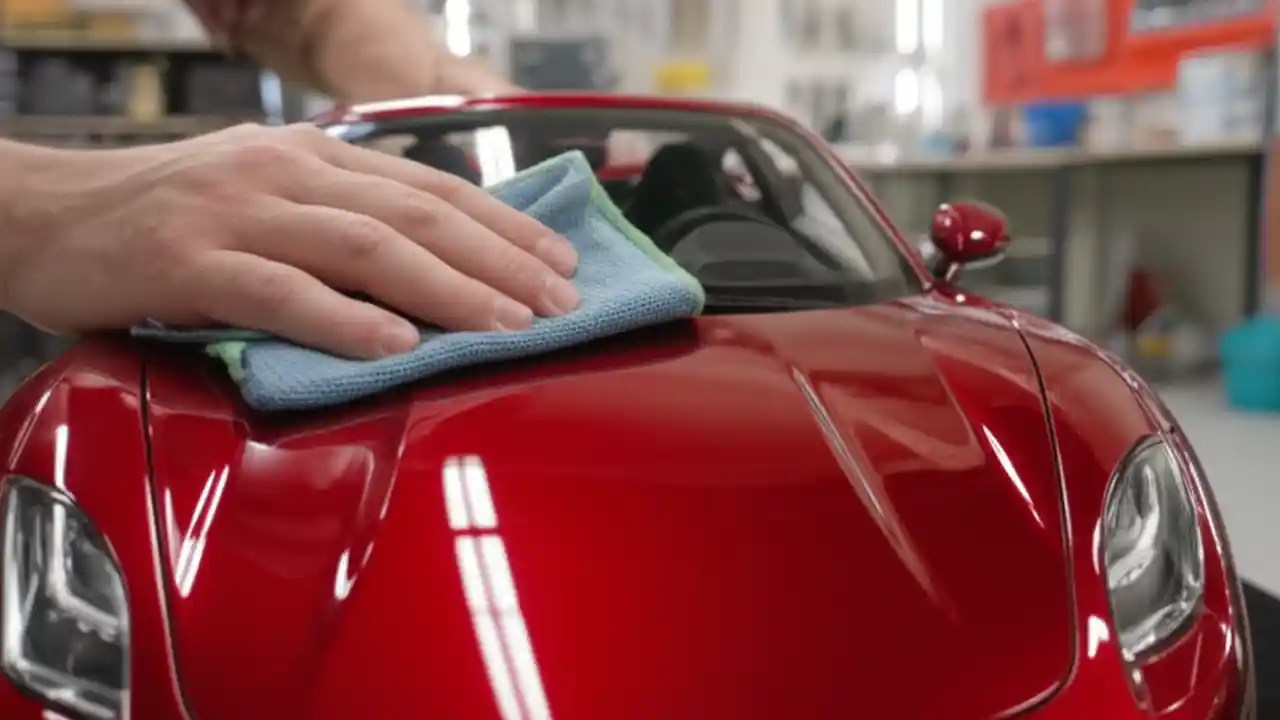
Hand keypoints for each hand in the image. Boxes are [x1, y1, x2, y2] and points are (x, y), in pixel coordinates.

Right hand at [0, 124, 579, 358]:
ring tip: (503, 324)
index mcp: (310, 156)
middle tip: (558, 301)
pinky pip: (281, 291)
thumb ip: (339, 219)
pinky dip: (343, 319)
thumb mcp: (264, 195)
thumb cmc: (163, 217)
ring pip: (364, 248)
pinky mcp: (190, 259)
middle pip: (416, 215)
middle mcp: (285, 171)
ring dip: (445, 289)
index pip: (431, 188)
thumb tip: (428, 261)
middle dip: (498, 260)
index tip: (560, 262)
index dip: (504, 225)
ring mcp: (238, 211)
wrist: (40, 212)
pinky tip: (392, 345)